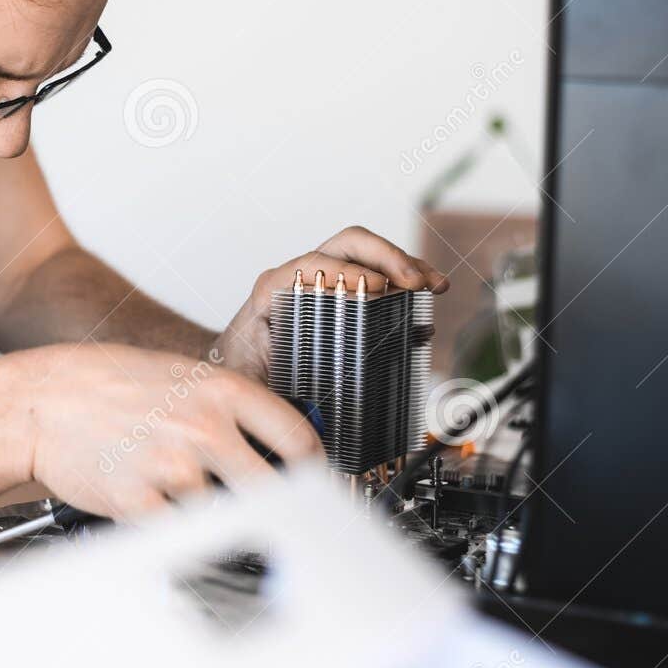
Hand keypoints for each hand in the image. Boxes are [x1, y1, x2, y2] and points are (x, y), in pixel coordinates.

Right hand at [22, 343, 322, 520]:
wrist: (40, 402)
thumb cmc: (105, 385)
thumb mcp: (179, 375)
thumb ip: (231, 408)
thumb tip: (282, 447)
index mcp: (221, 391)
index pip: (298, 437)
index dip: (314, 469)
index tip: (311, 484)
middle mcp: (203, 427)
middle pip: (273, 487)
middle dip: (269, 504)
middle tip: (259, 509)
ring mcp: (172, 466)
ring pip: (225, 515)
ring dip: (213, 517)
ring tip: (183, 497)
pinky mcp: (139, 501)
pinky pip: (179, 534)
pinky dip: (174, 531)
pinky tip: (156, 509)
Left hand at [210, 225, 449, 383]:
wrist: (230, 371)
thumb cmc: (236, 373)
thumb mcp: (246, 384)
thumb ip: (270, 398)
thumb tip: (307, 420)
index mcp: (272, 293)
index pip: (312, 264)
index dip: (348, 272)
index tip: (378, 287)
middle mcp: (299, 281)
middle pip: (348, 247)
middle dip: (389, 258)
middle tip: (419, 282)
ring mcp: (323, 286)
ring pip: (368, 259)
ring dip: (406, 268)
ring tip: (436, 287)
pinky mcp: (341, 301)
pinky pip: (376, 284)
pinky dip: (403, 291)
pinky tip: (424, 310)